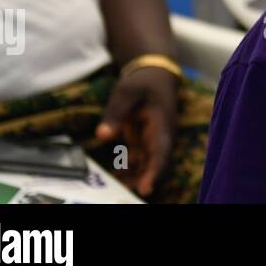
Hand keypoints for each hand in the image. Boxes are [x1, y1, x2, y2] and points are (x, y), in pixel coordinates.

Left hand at [95, 68, 178, 197]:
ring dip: (138, 175)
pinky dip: (132, 167)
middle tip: (134, 192)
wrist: (154, 72)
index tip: (146, 187)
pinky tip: (120, 177)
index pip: (160, 150)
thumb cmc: (142, 81)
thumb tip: (102, 136)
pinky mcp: (147, 138)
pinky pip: (142, 157)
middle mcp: (163, 132)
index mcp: (162, 121)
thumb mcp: (125, 93)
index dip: (155, 170)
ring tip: (122, 187)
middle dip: (147, 177)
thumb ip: (114, 114)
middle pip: (157, 160)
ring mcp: (156, 136)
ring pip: (149, 161)